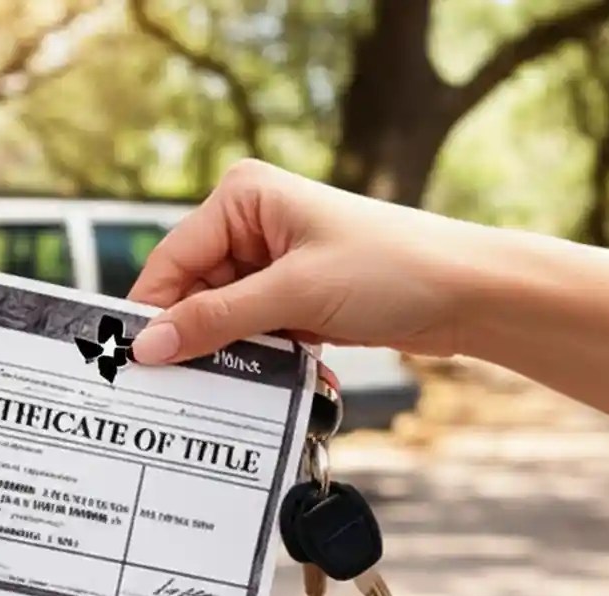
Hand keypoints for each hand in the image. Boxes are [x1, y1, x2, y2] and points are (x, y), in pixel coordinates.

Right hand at [128, 159, 487, 363]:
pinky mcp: (294, 294)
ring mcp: (274, 260)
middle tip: (180, 387)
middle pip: (192, 292)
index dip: (152, 311)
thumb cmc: (396, 267)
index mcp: (243, 196)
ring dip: (232, 354)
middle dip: (194, 338)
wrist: (473, 294)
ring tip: (239, 385)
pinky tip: (280, 376)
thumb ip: (215, 320)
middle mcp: (252, 222)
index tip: (134, 361)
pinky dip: (261, 358)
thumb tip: (148, 346)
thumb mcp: (294, 294)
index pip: (172, 260)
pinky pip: (253, 331)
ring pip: (221, 317)